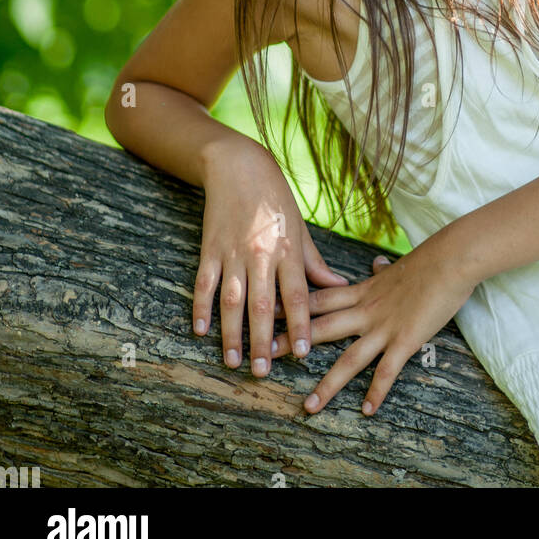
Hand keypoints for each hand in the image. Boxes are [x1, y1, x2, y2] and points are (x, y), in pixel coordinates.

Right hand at [193, 141, 348, 377]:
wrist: (239, 166)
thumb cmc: (276, 199)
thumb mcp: (300, 228)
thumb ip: (315, 263)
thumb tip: (338, 287)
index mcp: (287, 250)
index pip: (296, 295)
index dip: (299, 325)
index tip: (301, 353)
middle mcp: (261, 254)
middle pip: (262, 305)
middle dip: (262, 342)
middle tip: (262, 372)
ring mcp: (233, 252)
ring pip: (232, 300)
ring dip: (231, 333)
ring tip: (233, 361)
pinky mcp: (210, 248)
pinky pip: (204, 282)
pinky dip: (201, 307)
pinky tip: (200, 330)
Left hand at [270, 236, 478, 416]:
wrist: (451, 259)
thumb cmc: (428, 261)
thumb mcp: (396, 266)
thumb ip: (382, 272)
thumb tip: (377, 265)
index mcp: (362, 292)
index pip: (318, 300)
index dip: (291, 308)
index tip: (265, 313)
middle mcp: (366, 310)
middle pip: (321, 329)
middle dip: (290, 344)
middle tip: (264, 356)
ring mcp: (384, 326)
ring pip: (349, 359)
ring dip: (328, 385)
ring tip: (308, 406)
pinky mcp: (406, 340)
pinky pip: (387, 370)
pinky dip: (377, 391)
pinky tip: (367, 410)